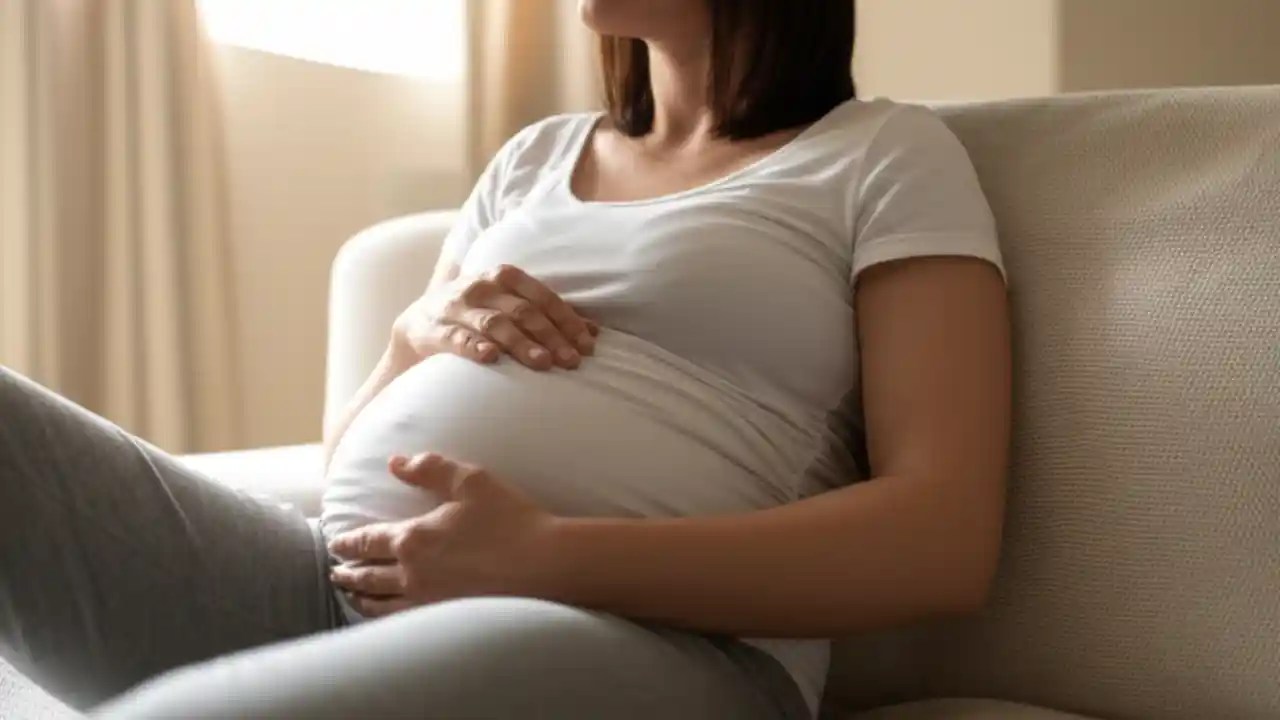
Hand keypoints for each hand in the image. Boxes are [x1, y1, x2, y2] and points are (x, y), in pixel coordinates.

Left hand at [328, 452, 563, 616]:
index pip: (367, 540)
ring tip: (351, 595)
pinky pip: (401, 623)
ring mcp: (427, 602)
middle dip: (347, 572)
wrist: (544, 565)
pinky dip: (383, 618)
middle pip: (367, 575)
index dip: (347, 542)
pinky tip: (385, 616)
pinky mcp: (444, 620)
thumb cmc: (511, 519)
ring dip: (360, 598)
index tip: (336, 543)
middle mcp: (412, 573)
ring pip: (380, 604)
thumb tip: (394, 462)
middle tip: (334, 572)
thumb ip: (429, 467)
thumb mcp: (471, 481)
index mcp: (413, 538)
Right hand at [392, 264, 597, 370]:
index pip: (543, 297)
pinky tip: (491, 358)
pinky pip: (456, 338)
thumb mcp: (509, 308)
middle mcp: (480, 287)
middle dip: (551, 336)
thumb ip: (547, 316)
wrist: (417, 325)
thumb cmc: (475, 316)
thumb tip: (594, 332)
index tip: (588, 345)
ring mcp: (455, 308)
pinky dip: (474, 347)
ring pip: (494, 324)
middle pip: (523, 311)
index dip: (567, 321)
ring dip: (521, 343)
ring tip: (542, 362)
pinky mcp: (433, 330)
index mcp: (503, 277)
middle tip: (571, 361)